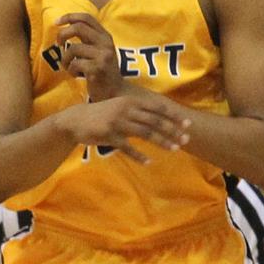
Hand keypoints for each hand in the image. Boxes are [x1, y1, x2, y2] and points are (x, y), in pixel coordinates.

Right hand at [55, 91, 190, 163]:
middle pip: (154, 121)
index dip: (173, 116)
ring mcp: (117, 122)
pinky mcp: (109, 135)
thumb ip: (138, 111)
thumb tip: (160, 117)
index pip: (157, 108)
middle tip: (186, 139)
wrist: (75, 120)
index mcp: (131, 101)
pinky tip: (149, 162)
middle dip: (172, 130)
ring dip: (161, 141)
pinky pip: (127, 147)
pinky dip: (138, 155)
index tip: (187, 123)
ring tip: (175, 149)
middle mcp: (126, 109)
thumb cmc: (102, 114)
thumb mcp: (120, 107)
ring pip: (145, 133)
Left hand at [57, 13, 123, 101]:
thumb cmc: (103, 72)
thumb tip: (64, 27)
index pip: (86, 18)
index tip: (56, 22)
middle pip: (78, 28)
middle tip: (58, 44)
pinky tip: (77, 75)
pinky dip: (70, 71)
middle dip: (62, 34)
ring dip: (65, 59)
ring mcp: (102, 56)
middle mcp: (105, 44)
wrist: (116, 93)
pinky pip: (74, 64)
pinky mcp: (97, 70)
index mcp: (105, 37)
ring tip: (69, 67)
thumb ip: (88, 39)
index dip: (69, 17)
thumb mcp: (99, 51)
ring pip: (73, 49)